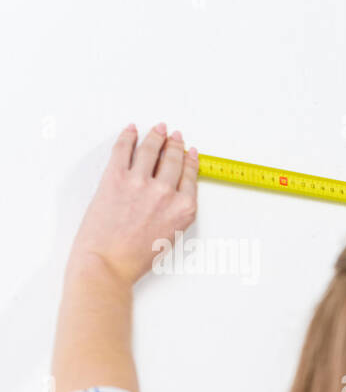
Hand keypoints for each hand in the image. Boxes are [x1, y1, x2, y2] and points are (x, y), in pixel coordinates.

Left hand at [67, 123, 198, 284]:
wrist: (108, 262)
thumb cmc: (136, 257)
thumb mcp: (172, 237)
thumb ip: (178, 212)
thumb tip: (173, 192)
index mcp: (183, 209)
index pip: (190, 175)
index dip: (190, 160)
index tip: (190, 151)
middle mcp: (165, 192)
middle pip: (172, 159)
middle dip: (174, 144)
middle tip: (174, 135)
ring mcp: (140, 182)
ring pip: (150, 150)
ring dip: (155, 136)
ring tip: (158, 129)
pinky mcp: (115, 177)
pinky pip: (123, 149)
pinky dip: (128, 136)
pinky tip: (132, 130)